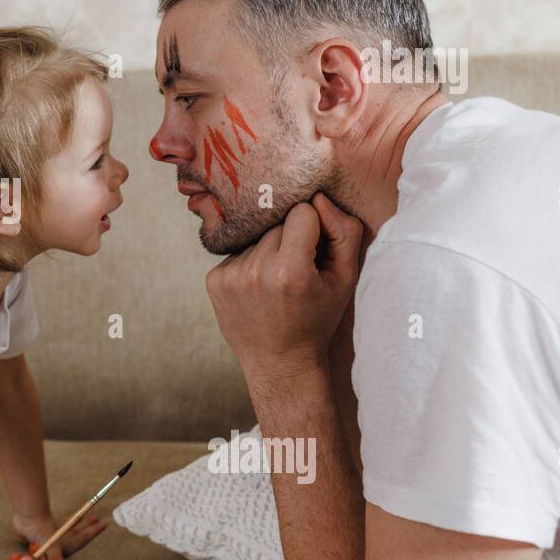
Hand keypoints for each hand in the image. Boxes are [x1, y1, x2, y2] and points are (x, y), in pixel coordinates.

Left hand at [204, 193, 362, 383]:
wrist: (279, 363)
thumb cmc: (317, 320)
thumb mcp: (345, 279)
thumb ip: (343, 231)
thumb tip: (318, 196)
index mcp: (290, 270)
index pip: (302, 212)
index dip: (313, 229)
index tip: (315, 252)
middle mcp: (255, 270)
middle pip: (276, 223)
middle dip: (290, 239)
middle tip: (297, 270)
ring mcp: (230, 275)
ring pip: (256, 237)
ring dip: (268, 250)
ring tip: (277, 282)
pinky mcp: (214, 280)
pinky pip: (237, 252)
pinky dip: (250, 263)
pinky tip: (258, 289)